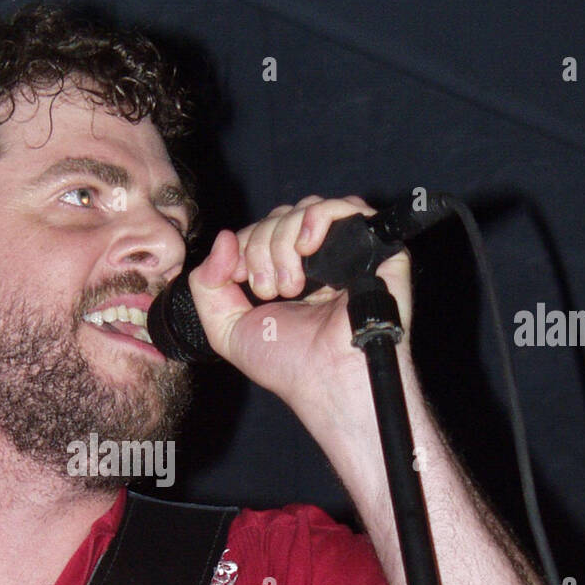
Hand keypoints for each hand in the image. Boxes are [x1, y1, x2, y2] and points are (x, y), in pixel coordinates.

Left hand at [185, 195, 413, 422]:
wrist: (327, 378)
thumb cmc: (285, 362)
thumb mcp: (225, 328)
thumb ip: (207, 284)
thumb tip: (224, 237)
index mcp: (286, 272)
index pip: (260, 230)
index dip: (244, 247)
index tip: (243, 283)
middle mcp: (317, 258)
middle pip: (279, 216)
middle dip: (261, 248)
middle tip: (269, 291)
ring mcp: (346, 251)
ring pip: (305, 208)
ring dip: (284, 242)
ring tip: (291, 286)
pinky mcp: (377, 248)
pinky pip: (346, 206)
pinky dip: (318, 218)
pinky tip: (308, 249)